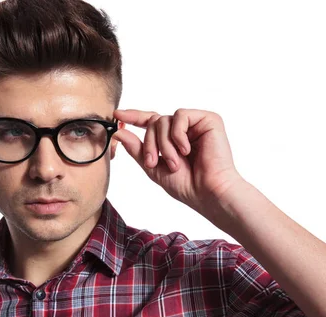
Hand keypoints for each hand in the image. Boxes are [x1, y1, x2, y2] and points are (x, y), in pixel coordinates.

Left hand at [113, 108, 246, 217]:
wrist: (207, 192)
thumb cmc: (185, 184)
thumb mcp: (153, 167)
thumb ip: (136, 149)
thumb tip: (118, 132)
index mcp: (173, 139)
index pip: (151, 122)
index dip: (134, 117)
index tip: (117, 115)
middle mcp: (184, 129)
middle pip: (154, 121)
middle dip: (150, 144)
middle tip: (154, 163)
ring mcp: (196, 123)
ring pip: (164, 119)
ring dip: (164, 144)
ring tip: (175, 163)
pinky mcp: (208, 119)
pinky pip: (180, 116)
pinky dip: (178, 135)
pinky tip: (187, 150)